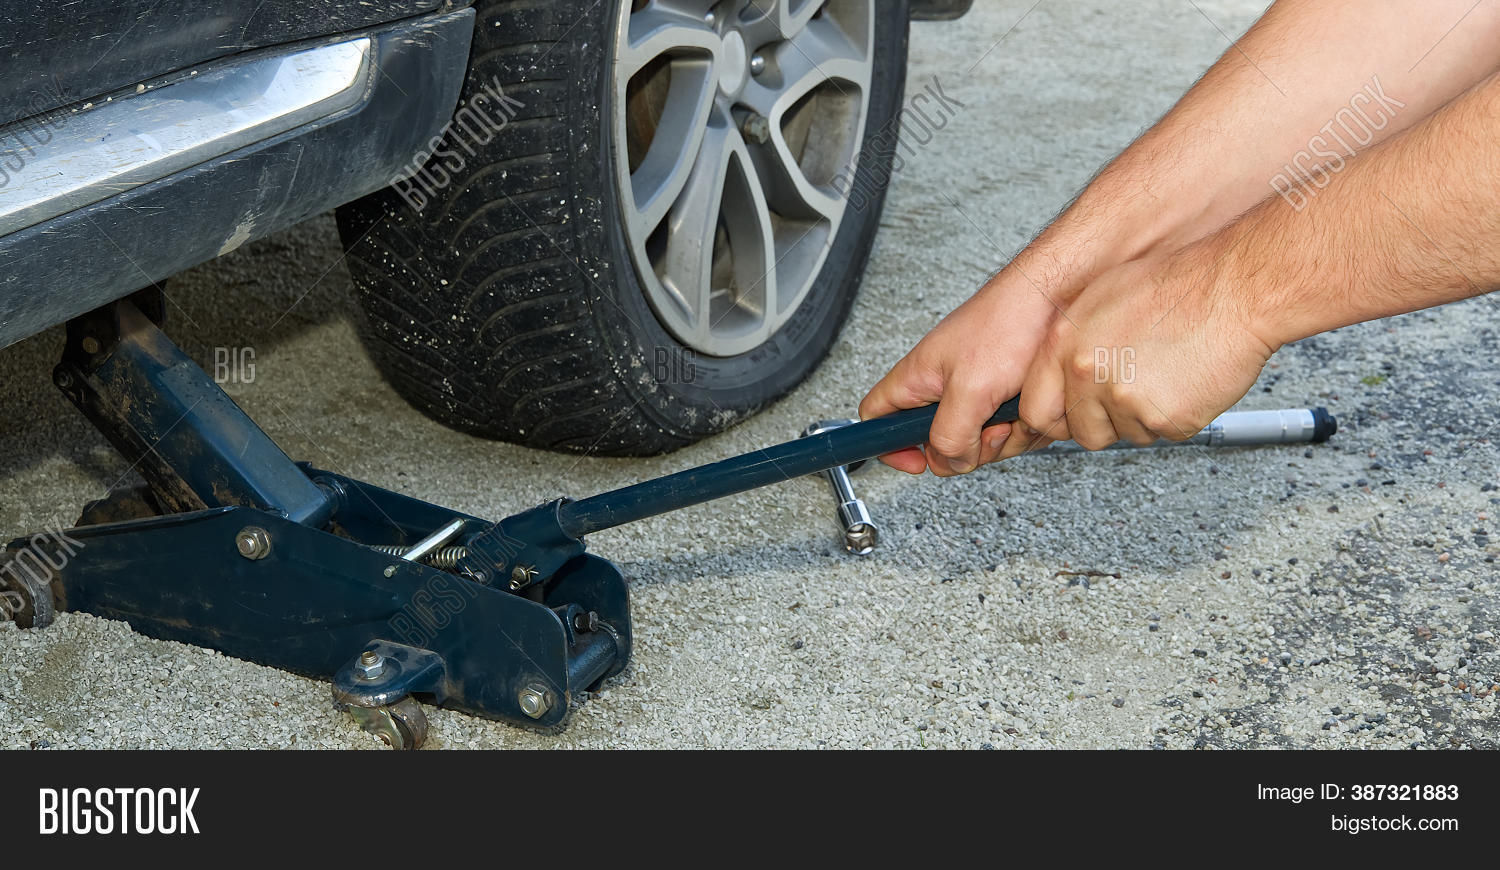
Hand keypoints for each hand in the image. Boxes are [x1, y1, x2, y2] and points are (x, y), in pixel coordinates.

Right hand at [860, 273, 1061, 475]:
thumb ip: (950, 434)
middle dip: (966, 448)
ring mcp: (973, 393)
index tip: (915, 461)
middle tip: (986, 430)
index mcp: (916, 379)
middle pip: (936, 443)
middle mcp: (940, 387)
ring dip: (1002, 437)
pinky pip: (1006, 431)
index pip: (876, 419)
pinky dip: (1021, 427)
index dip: (887, 445)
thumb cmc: (1008, 322)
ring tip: (1012, 409)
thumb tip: (949, 461)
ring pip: (976, 442)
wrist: (1054, 299)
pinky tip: (1029, 406)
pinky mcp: (1001, 396)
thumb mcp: (971, 388)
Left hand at [1000, 248, 1278, 458]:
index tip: (1069, 417)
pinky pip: (1162, 434)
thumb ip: (1072, 344)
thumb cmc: (1176, 285)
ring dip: (1142, 417)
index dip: (1056, 418)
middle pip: (1081, 433)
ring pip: (1125, 435)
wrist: (1234, 289)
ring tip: (1163, 374)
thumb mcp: (1101, 299)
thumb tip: (1058, 375)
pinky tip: (1184, 381)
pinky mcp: (1166, 420)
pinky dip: (1174, 416)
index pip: (1035, 410)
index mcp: (1065, 345)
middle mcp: (1089, 375)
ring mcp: (1126, 401)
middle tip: (1128, 396)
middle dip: (1102, 424)